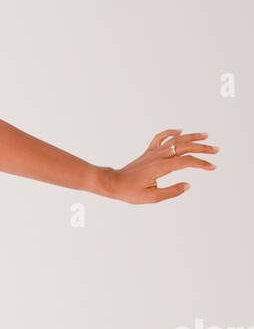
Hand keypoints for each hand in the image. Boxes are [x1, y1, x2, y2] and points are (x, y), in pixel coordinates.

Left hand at [103, 129, 217, 203]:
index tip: (212, 167)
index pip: (187, 161)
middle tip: (216, 150)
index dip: (201, 163)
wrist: (113, 183)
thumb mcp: (152, 197)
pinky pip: (161, 137)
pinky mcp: (148, 152)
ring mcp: (153, 152)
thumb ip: (172, 191)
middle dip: (202, 148)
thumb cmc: (130, 192)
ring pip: (175, 140)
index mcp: (161, 167)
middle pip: (185, 147)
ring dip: (192, 137)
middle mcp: (158, 156)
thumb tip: (188, 185)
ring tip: (205, 136)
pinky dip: (171, 132)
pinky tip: (180, 131)